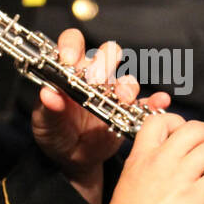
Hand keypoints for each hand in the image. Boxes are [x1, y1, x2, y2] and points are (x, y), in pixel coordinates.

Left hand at [32, 30, 171, 203]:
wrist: (72, 159)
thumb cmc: (55, 133)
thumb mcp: (44, 122)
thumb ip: (47, 108)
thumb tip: (48, 94)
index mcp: (70, 71)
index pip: (73, 44)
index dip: (71, 45)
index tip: (67, 59)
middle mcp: (94, 77)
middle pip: (107, 54)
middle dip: (104, 62)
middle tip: (95, 80)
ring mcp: (113, 94)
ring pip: (127, 79)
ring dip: (127, 86)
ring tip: (122, 98)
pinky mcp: (127, 112)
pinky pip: (145, 104)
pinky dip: (155, 101)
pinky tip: (160, 101)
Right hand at [107, 114, 203, 203]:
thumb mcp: (129, 179)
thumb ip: (147, 164)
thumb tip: (167, 159)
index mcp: (141, 156)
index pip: (158, 120)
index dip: (176, 120)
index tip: (184, 130)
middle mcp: (161, 161)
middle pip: (192, 129)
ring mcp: (178, 177)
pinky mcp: (193, 196)